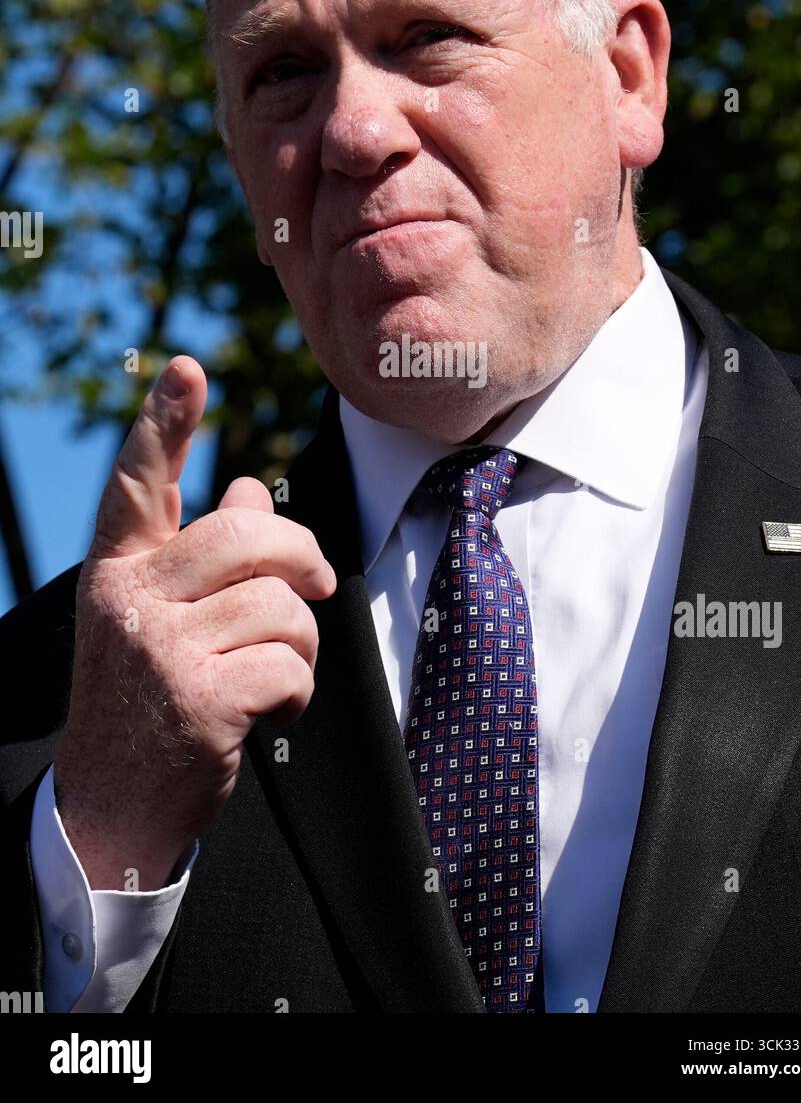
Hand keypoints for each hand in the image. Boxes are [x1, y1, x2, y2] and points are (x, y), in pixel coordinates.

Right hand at [53, 357, 335, 889]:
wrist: (108, 812)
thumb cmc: (144, 701)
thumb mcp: (156, 619)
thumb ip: (198, 553)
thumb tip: (245, 487)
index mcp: (116, 571)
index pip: (138, 484)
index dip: (165, 423)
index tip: (187, 368)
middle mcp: (128, 600)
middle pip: (246, 536)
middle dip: (300, 556)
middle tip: (312, 586)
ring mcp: (160, 649)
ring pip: (279, 603)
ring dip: (299, 643)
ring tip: (274, 673)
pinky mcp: (198, 700)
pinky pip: (288, 662)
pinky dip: (298, 690)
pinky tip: (272, 712)